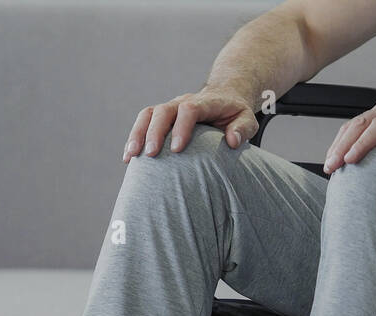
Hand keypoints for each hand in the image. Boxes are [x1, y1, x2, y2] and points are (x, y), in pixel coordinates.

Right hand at [123, 86, 259, 161]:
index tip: (177, 149)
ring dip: (137, 134)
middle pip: (163, 110)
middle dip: (154, 132)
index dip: (181, 127)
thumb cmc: (236, 113)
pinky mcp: (162, 116)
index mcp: (205, 102)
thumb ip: (243, 129)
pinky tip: (128, 158)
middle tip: (151, 155)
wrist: (224, 97)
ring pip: (149, 115)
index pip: (189, 109)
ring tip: (131, 156)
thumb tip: (232, 141)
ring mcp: (170, 108)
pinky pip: (144, 122)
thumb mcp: (247, 119)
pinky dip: (134, 138)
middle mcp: (183, 102)